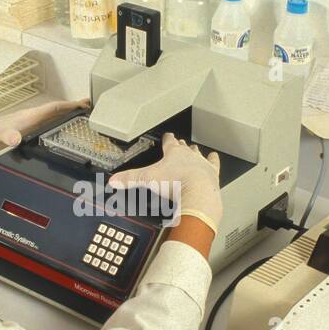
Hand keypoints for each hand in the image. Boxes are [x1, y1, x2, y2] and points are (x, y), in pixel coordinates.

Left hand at [0, 99, 87, 164]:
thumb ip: (6, 135)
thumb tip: (16, 138)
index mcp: (28, 116)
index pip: (53, 108)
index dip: (69, 105)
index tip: (85, 103)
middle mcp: (29, 118)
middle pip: (55, 111)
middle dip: (72, 108)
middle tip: (90, 109)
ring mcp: (26, 125)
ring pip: (51, 118)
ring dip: (65, 116)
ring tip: (80, 117)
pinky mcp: (23, 133)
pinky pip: (44, 127)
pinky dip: (55, 126)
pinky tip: (58, 132)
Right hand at [107, 132, 222, 233]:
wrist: (198, 193)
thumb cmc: (176, 184)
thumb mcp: (148, 180)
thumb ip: (130, 179)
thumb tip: (114, 180)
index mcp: (173, 153)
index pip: (169, 142)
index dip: (167, 138)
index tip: (167, 136)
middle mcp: (189, 156)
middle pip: (184, 147)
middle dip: (181, 145)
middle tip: (180, 143)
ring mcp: (202, 164)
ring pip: (198, 154)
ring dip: (196, 152)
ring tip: (196, 149)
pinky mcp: (212, 174)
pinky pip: (213, 163)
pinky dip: (213, 161)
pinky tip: (214, 158)